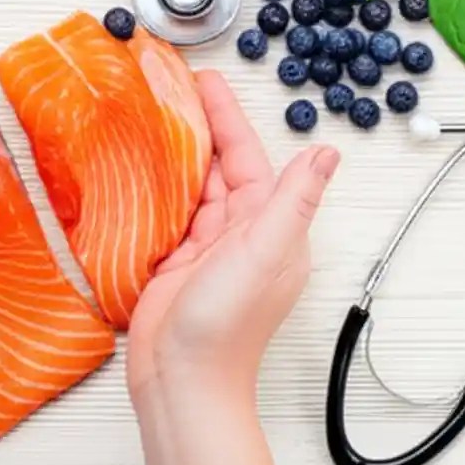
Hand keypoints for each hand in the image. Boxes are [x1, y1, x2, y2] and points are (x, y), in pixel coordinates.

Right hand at [128, 70, 339, 397]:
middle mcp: (240, 236)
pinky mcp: (173, 266)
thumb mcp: (266, 252)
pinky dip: (155, 190)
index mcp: (270, 228)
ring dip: (175, 154)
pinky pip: (167, 216)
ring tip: (149, 117)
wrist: (183, 381)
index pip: (248, 159)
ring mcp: (205, 251)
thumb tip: (327, 152)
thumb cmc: (226, 325)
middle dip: (197, 128)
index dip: (226, 119)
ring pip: (191, 189)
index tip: (204, 82)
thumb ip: (294, 200)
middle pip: (218, 168)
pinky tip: (137, 169)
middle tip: (168, 89)